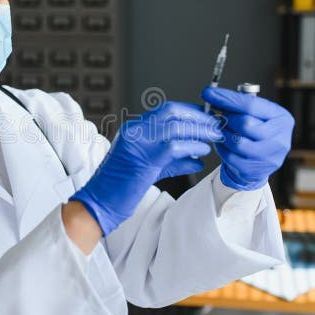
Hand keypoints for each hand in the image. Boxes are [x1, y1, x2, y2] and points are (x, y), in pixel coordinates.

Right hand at [71, 101, 224, 235]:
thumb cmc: (121, 189)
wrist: (98, 203)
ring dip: (199, 130)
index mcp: (134, 129)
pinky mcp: (143, 159)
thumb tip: (197, 157)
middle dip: (198, 116)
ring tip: (214, 137)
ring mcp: (137, 143)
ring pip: (175, 125)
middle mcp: (134, 131)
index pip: (166, 110)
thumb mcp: (150, 169)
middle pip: (172, 111)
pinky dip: (192, 147)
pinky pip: (173, 146)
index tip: (207, 117)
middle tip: (216, 125)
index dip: (190, 111)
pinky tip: (201, 153)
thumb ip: (173, 160)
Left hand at [201, 86, 293, 190]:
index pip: (250, 104)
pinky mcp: (256, 170)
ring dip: (223, 133)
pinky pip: (231, 157)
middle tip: (218, 115)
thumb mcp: (257, 114)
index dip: (227, 98)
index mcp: (281, 117)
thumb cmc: (256, 131)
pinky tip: (222, 142)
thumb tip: (212, 96)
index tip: (208, 93)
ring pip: (237, 142)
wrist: (260, 161)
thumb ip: (241, 105)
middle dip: (226, 117)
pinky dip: (222, 148)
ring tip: (221, 129)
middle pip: (245, 123)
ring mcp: (270, 156)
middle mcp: (280, 138)